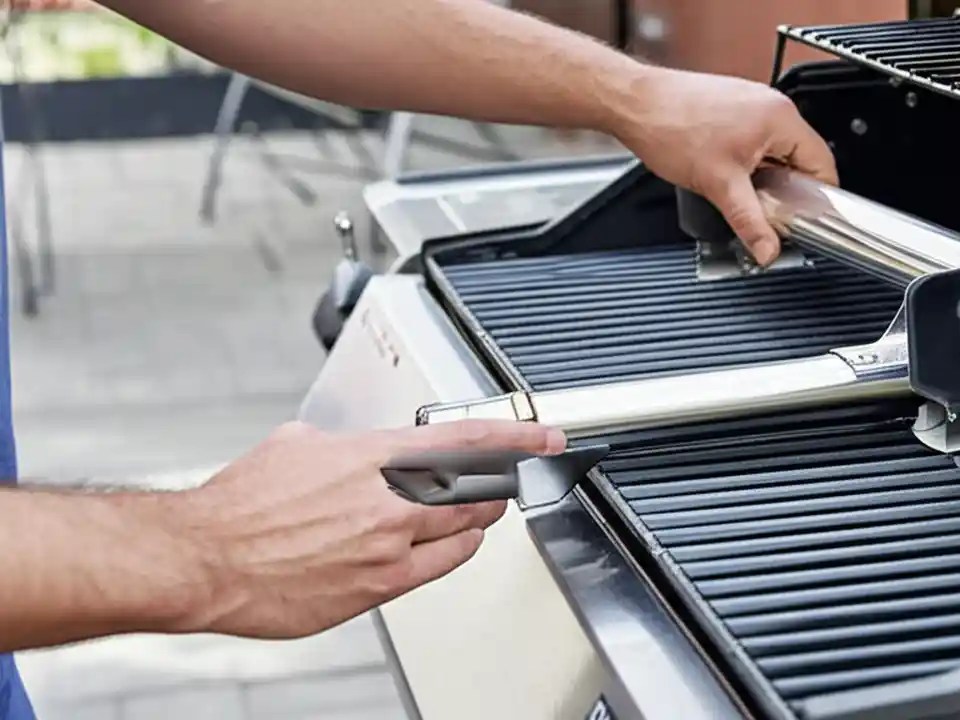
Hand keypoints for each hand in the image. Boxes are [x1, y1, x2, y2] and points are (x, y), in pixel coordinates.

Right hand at [172, 419, 565, 638]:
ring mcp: (388, 547)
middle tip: (505, 478)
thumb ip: (345, 445)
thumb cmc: (241, 505)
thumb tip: (359, 449)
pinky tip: (450, 546)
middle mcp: (389, 501)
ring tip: (474, 510)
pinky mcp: (377, 588)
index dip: (517, 435)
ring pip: (464, 530)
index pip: (467, 439)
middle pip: (477, 490)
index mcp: (372, 457)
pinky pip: (438, 568)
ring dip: (477, 518)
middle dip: (497, 483)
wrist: (206, 559)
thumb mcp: (296, 443)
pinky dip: (453, 552)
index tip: (545, 436)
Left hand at [612, 66, 838, 265]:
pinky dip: (747, 162)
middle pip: (800, 159)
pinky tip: (724, 172)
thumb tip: (769, 250)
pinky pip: (756, 142)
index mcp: (781, 118)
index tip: (803, 218)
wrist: (635, 103)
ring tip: (736, 187)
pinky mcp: (735, 107)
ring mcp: (753, 103)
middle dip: (785, 188)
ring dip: (763, 176)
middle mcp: (772, 105)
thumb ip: (750, 222)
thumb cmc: (671, 127)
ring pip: (776, 152)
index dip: (816, 198)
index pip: (823, 165)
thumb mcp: (719, 186)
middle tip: (762, 208)